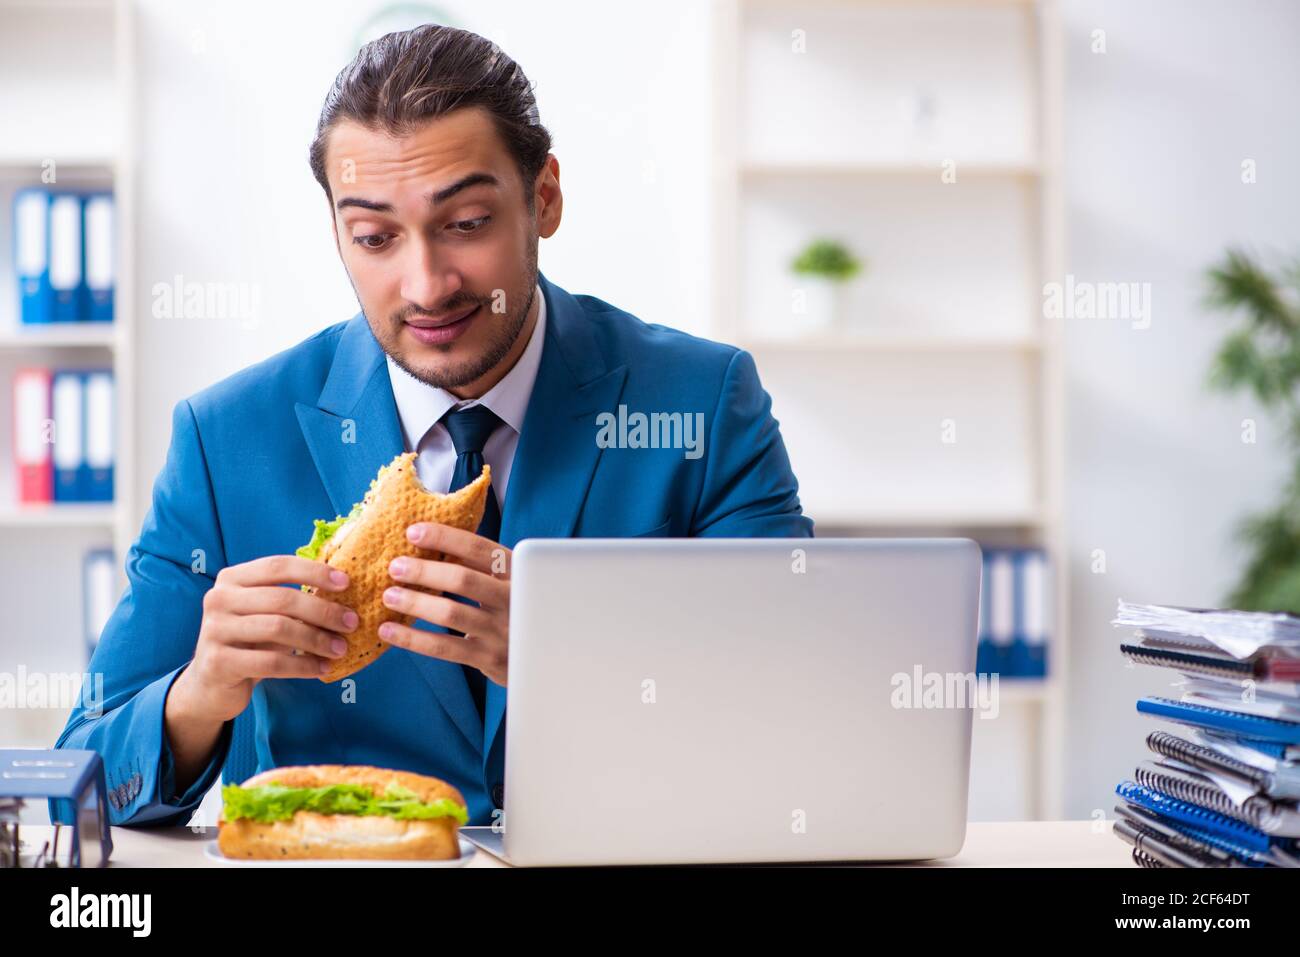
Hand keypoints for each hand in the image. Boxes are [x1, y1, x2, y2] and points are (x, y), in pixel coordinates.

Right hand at [178, 555, 359, 722]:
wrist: (212, 684)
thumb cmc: (249, 641)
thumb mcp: (264, 613)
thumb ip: (291, 598)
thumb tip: (344, 590)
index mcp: (232, 578)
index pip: (278, 565)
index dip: (314, 572)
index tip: (346, 583)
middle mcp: (219, 599)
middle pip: (282, 598)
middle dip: (323, 611)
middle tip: (351, 622)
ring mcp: (215, 630)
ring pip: (278, 629)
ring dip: (316, 640)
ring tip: (340, 648)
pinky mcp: (218, 662)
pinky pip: (271, 662)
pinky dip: (302, 666)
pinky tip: (322, 668)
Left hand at [377, 523, 510, 685]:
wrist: (551, 659)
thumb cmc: (519, 612)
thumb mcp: (513, 583)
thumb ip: (485, 566)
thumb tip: (430, 542)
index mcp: (518, 573)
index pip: (480, 548)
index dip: (445, 538)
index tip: (413, 531)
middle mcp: (512, 599)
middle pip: (463, 579)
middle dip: (424, 570)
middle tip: (395, 566)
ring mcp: (502, 631)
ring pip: (451, 613)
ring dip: (415, 602)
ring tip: (389, 595)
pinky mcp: (489, 658)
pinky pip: (444, 647)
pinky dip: (413, 638)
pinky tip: (390, 630)